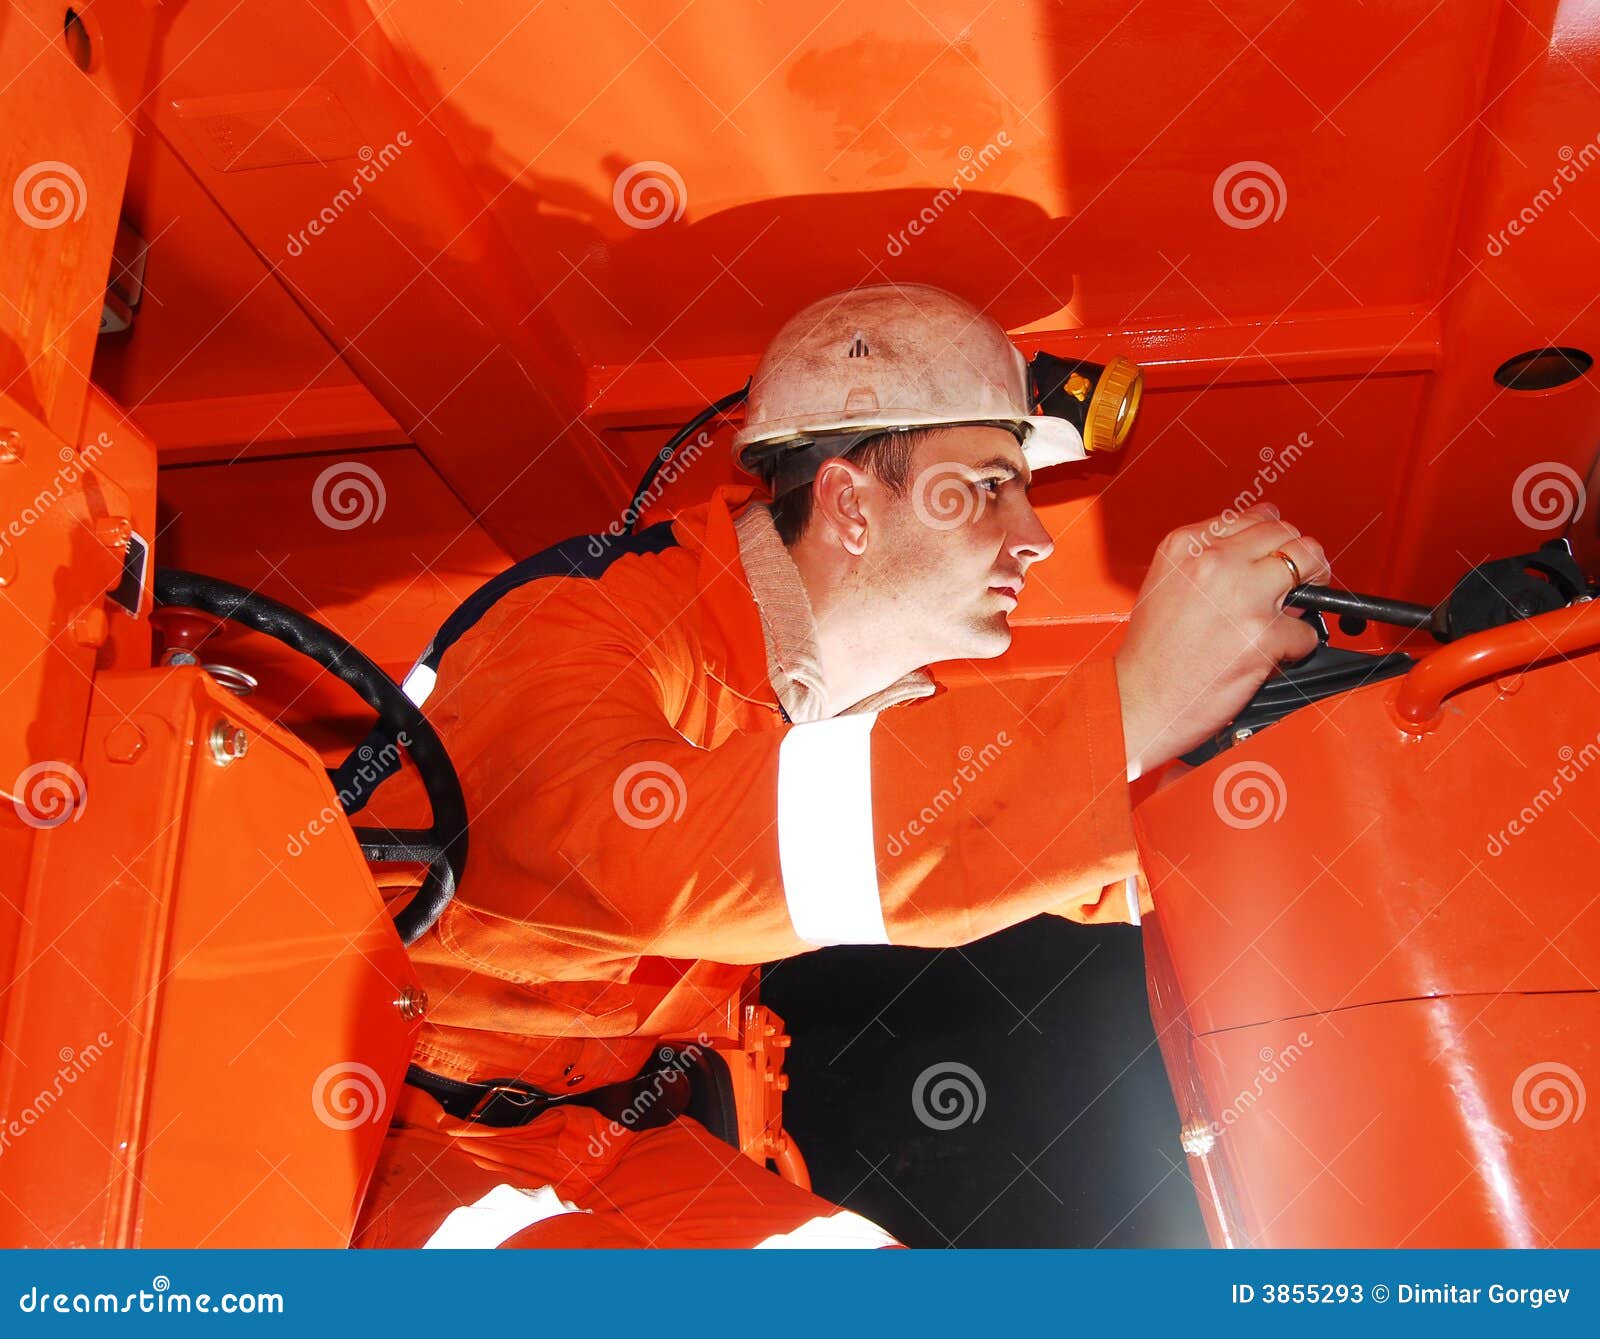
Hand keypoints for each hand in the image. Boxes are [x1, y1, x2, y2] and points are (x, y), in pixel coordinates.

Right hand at [1114, 504, 1330, 775]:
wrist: (1139, 700)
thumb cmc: (1151, 654)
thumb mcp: (1166, 584)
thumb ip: (1208, 560)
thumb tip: (1260, 551)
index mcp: (1187, 544)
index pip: (1254, 518)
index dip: (1272, 539)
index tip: (1274, 556)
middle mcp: (1214, 562)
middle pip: (1288, 534)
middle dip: (1300, 558)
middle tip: (1299, 582)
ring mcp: (1241, 596)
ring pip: (1310, 564)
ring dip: (1312, 587)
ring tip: (1295, 611)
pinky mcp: (1262, 635)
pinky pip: (1307, 630)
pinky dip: (1298, 645)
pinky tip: (1273, 654)